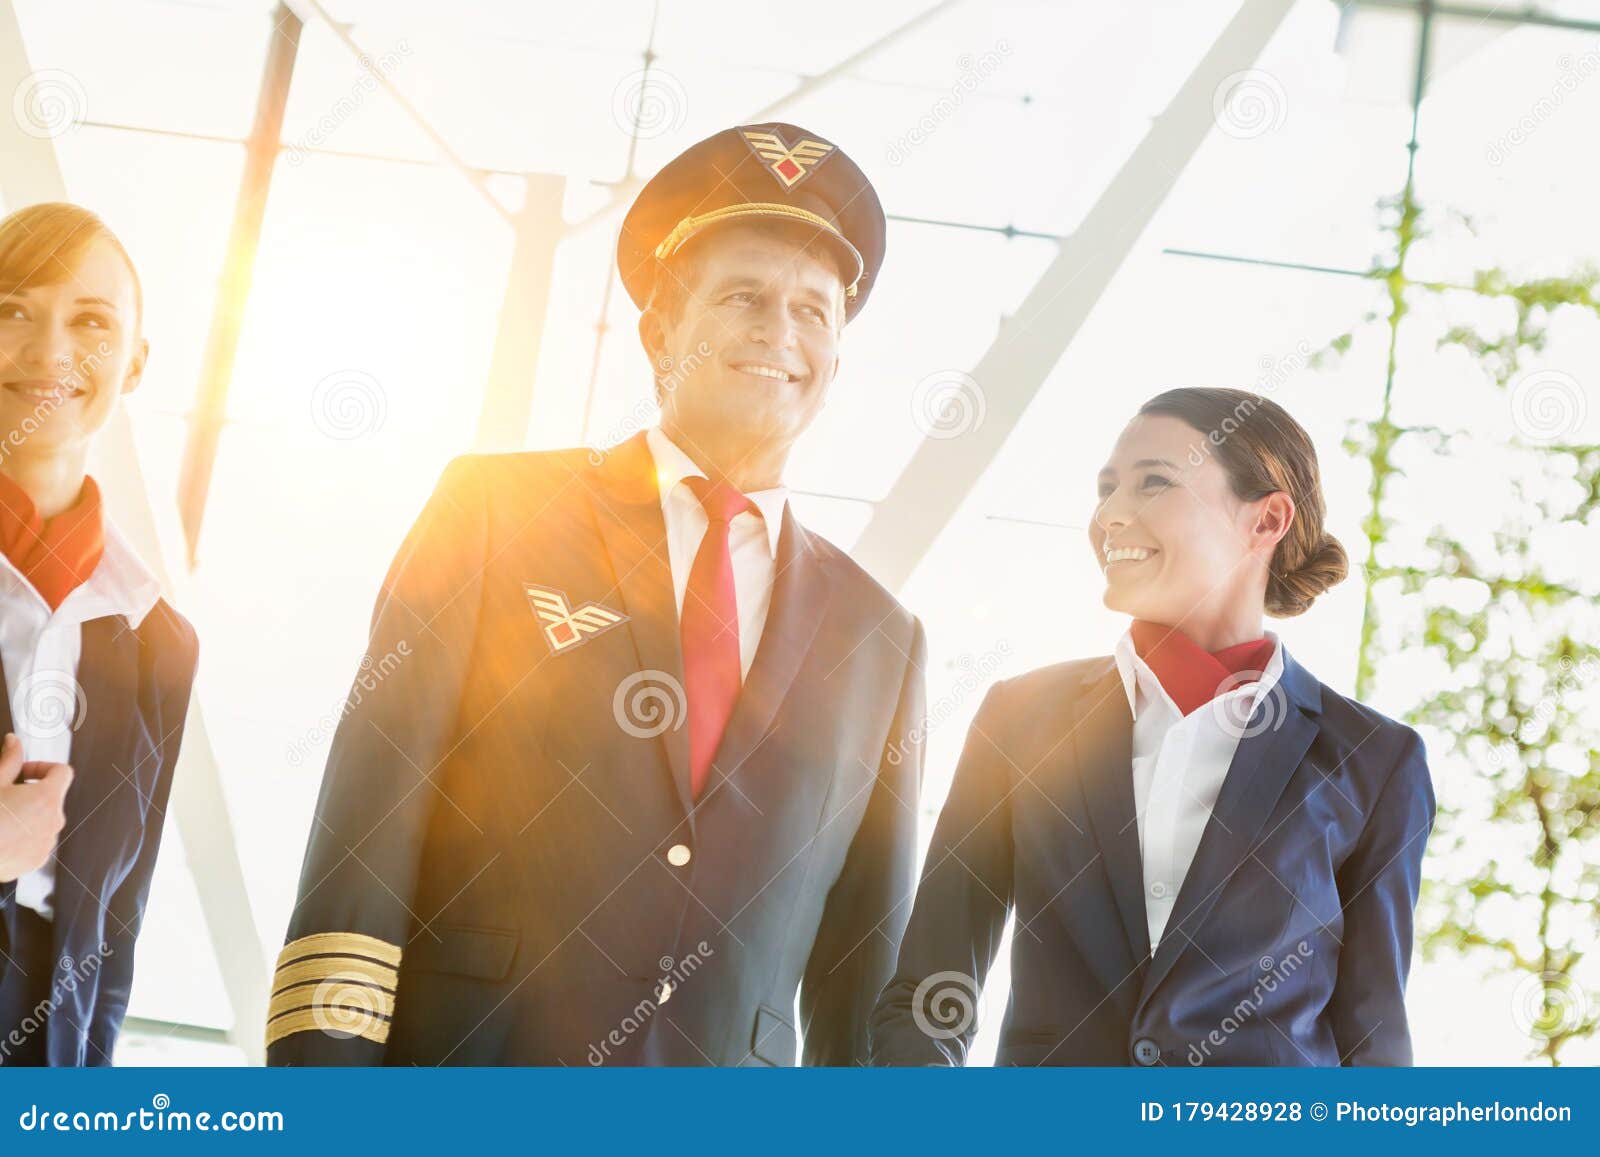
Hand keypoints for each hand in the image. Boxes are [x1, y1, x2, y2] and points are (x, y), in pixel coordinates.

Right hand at [0, 732, 72, 882]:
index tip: (24, 772)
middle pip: (51, 797)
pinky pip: (37, 841)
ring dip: (27, 815)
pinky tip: (2, 835)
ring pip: (44, 820)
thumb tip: (13, 743)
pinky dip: (24, 836)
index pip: (62, 772)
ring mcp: (46, 843)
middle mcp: (53, 821)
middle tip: (5, 795)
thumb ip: (9, 760)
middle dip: (30, 792)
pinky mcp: (36, 860)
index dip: (42, 767)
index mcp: (45, 798)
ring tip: (1, 817)